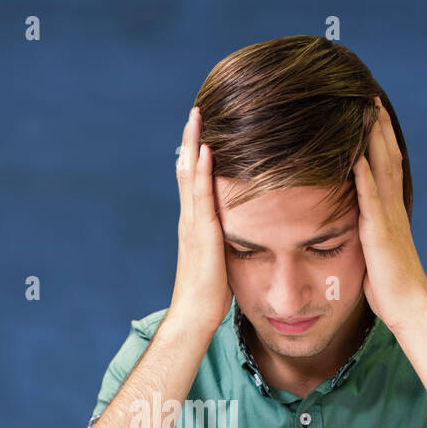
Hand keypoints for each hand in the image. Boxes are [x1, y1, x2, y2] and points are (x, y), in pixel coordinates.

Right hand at [167, 106, 233, 334]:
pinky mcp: (202, 232)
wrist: (195, 316)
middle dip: (191, 140)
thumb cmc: (210, 296)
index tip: (202, 132)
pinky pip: (201, 194)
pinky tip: (207, 149)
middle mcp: (189, 219)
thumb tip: (239, 235)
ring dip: (194, 144)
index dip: (196, 156)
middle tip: (197, 111)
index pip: (193, 183)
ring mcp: (192, 224)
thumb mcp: (220, 262)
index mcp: (194, 225)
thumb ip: (226, 244)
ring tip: (198, 117)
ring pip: (190, 175)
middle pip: (187, 170)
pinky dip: (203, 169)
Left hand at [353, 97, 426, 327]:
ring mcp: (387, 219)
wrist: (410, 307)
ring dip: (373, 140)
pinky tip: (355, 158)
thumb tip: (355, 219)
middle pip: (386, 156)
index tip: (369, 109)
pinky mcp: (379, 234)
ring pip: (382, 170)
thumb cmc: (390, 285)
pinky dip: (364, 177)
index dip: (378, 136)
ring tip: (364, 110)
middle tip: (367, 94)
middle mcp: (391, 208)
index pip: (385, 163)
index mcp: (389, 210)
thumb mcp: (376, 249)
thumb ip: (368, 229)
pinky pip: (371, 201)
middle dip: (377, 125)